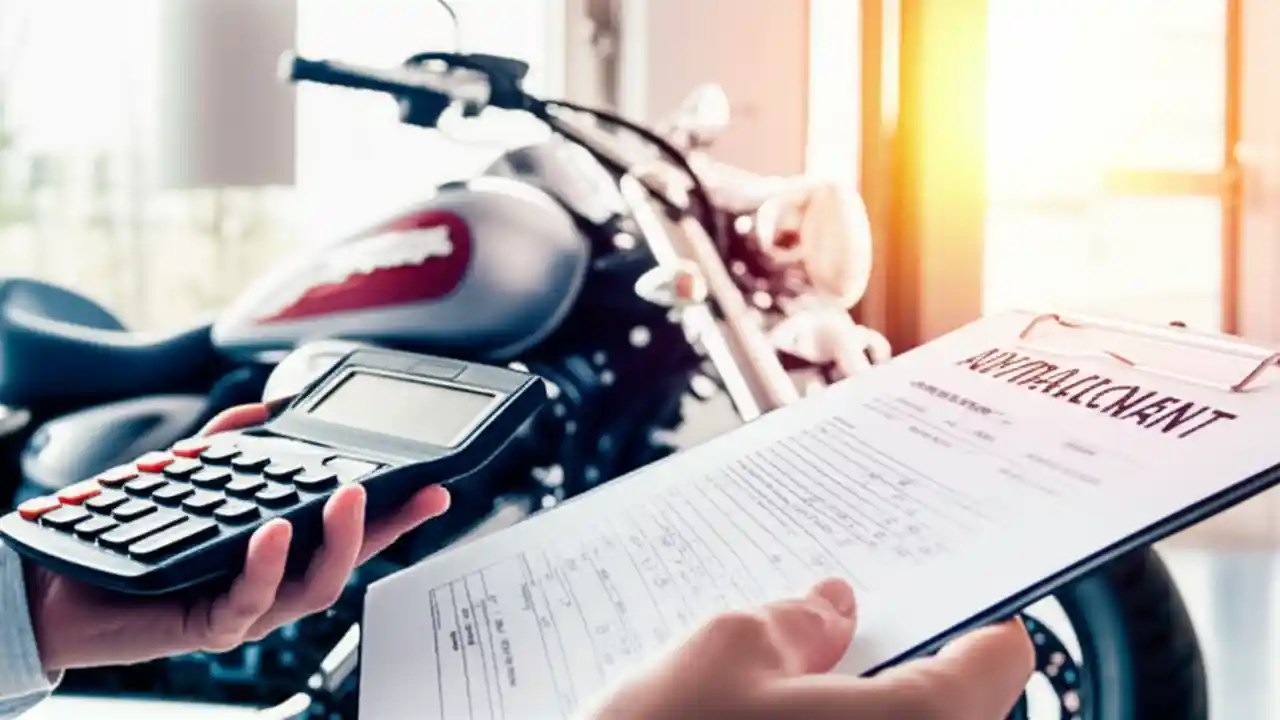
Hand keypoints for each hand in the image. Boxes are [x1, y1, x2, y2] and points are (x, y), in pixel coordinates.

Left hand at [23, 403, 450, 672]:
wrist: (64, 586)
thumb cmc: (136, 538)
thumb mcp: (191, 475)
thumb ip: (231, 441)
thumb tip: (269, 406)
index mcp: (280, 549)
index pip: (349, 530)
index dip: (396, 512)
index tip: (434, 485)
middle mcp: (274, 581)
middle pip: (350, 563)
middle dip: (388, 527)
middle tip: (413, 490)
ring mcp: (247, 607)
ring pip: (315, 590)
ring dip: (338, 543)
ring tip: (345, 497)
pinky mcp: (210, 625)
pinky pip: (250, 603)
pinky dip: (266, 566)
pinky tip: (268, 532)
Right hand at [581, 578, 1033, 719]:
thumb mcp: (727, 652)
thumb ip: (796, 623)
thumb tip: (831, 608)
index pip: (996, 662)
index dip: (970, 624)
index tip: (948, 608)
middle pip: (952, 712)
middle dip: (897, 673)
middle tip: (836, 643)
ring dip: (855, 714)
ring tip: (784, 694)